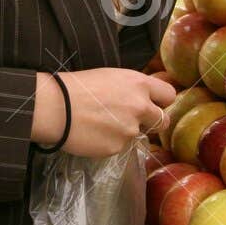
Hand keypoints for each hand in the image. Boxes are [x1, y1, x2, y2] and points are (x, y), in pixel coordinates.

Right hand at [31, 68, 176, 158]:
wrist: (56, 107)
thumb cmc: (78, 87)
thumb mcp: (112, 77)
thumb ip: (133, 89)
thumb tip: (143, 99)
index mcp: (139, 84)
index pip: (168, 95)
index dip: (161, 101)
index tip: (155, 105)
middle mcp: (140, 107)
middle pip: (163, 121)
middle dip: (152, 122)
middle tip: (133, 120)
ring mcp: (130, 129)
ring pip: (138, 134)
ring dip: (126, 132)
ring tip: (102, 123)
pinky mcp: (118, 147)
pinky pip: (120, 146)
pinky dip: (110, 142)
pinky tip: (94, 133)